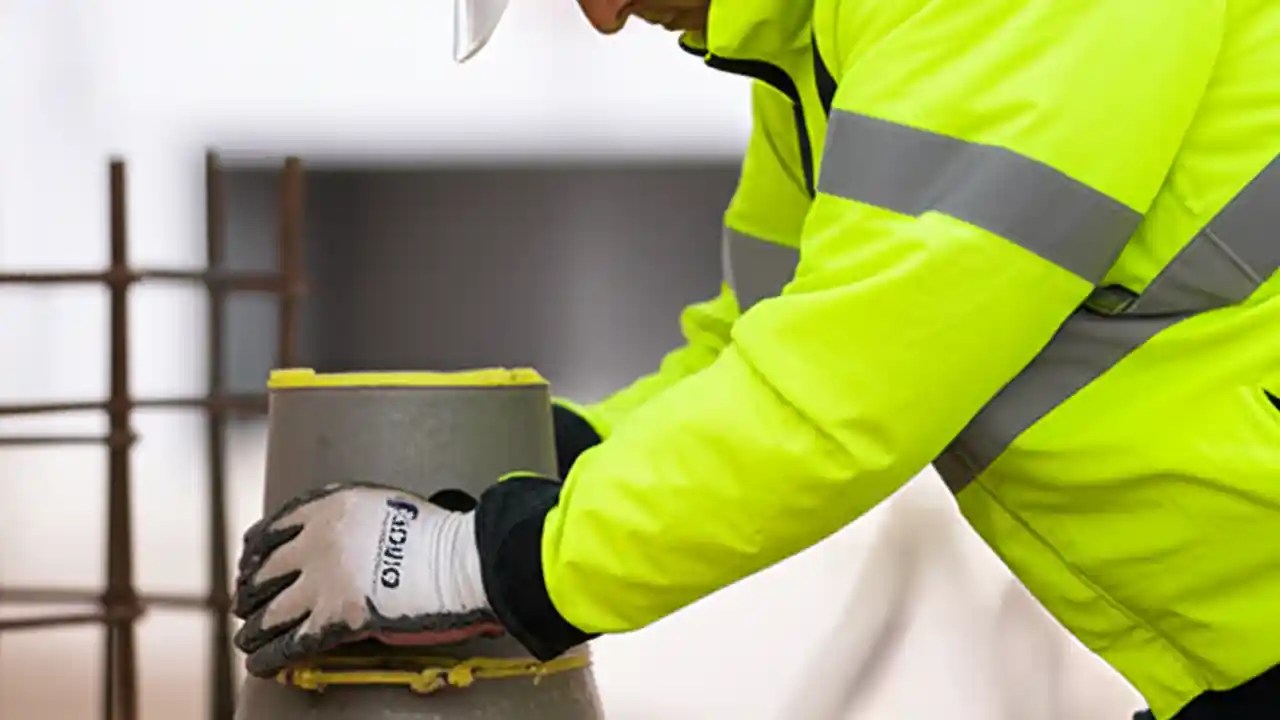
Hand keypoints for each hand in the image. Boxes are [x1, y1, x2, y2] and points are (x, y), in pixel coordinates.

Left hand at [231, 483, 501, 676]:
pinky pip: (289, 643)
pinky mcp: (336, 618)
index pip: (271, 530)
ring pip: (269, 611)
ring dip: (254, 628)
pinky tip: (261, 664)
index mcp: (328, 507)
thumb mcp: (383, 504)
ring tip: (247, 638)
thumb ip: (348, 516)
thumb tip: (331, 538)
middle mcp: (317, 541)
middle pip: (264, 572)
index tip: (249, 563)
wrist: (461, 560)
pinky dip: (270, 657)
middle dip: (250, 592)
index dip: (254, 553)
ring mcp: (324, 581)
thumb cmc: (437, 534)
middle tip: (246, 604)